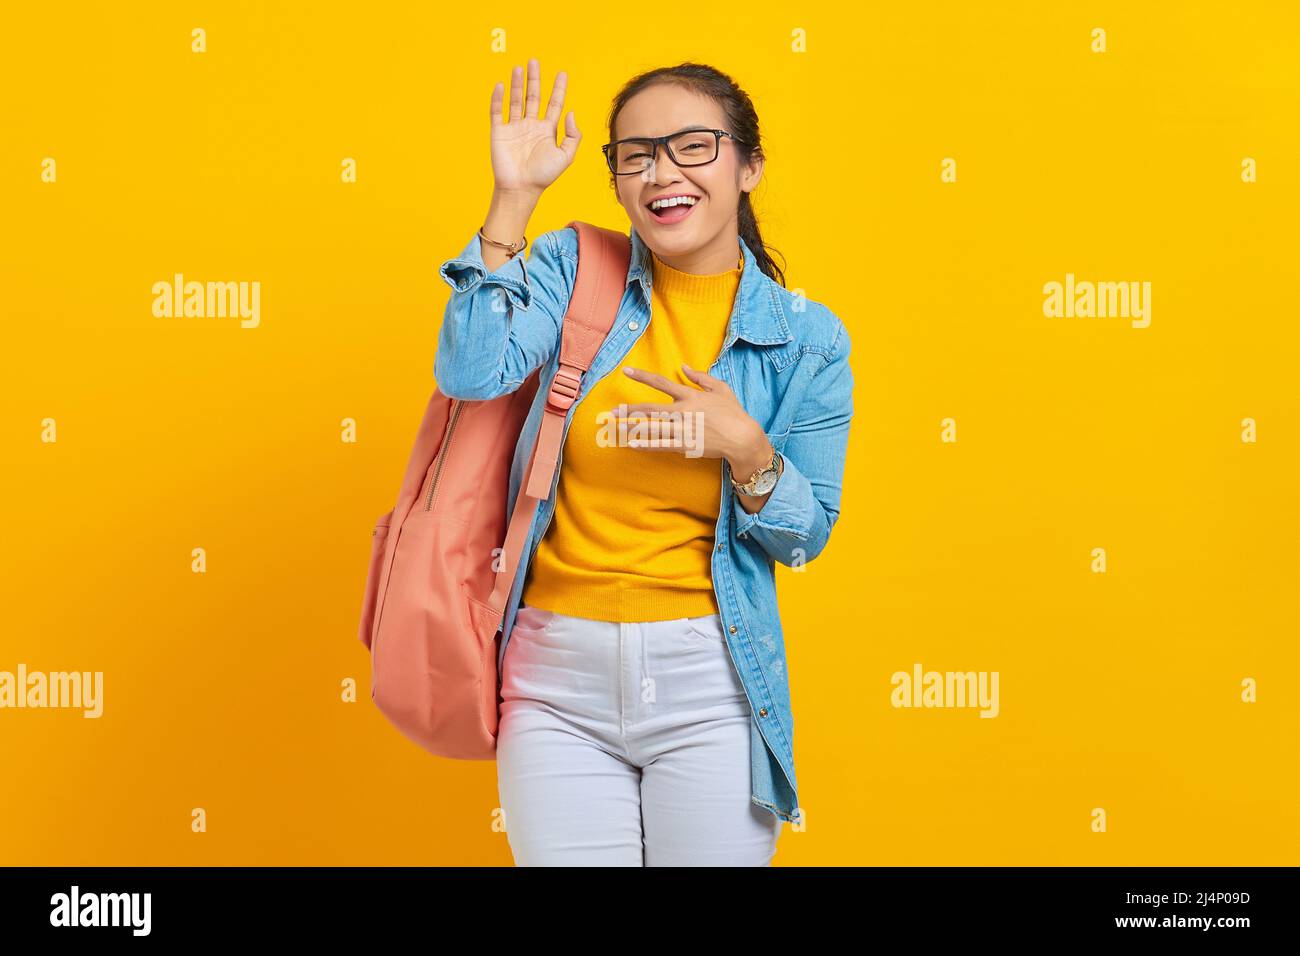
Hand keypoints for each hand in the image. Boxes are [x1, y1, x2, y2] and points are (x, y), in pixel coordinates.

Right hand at [489, 59, 580, 198]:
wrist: (521, 189)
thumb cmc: (544, 176)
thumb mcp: (566, 156)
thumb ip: (573, 135)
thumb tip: (571, 113)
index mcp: (547, 130)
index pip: (554, 104)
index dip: (558, 89)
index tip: (562, 74)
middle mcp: (531, 126)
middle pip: (533, 97)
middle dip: (535, 79)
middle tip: (535, 62)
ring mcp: (514, 128)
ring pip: (516, 100)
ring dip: (517, 84)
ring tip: (519, 68)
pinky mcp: (499, 132)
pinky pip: (497, 112)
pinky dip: (498, 99)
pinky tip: (501, 86)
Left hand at [604, 363, 773, 477]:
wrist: (742, 437)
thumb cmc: (733, 412)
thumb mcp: (720, 388)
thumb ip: (700, 376)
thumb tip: (683, 366)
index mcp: (690, 396)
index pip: (661, 383)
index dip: (642, 376)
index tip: (626, 371)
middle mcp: (683, 411)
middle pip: (650, 409)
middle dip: (629, 410)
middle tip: (612, 411)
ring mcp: (683, 429)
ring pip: (652, 428)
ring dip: (632, 427)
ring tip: (616, 427)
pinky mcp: (685, 445)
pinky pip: (661, 444)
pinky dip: (646, 444)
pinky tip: (632, 444)